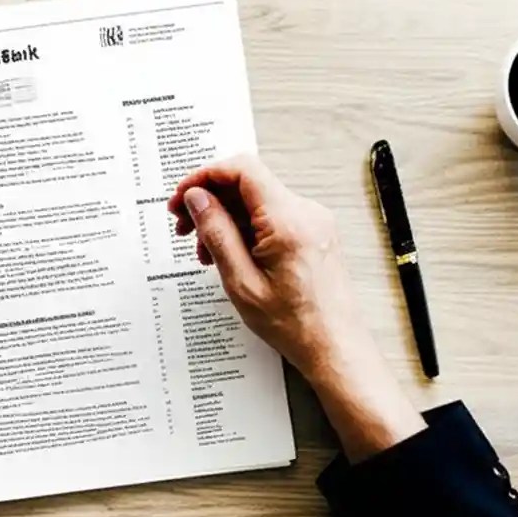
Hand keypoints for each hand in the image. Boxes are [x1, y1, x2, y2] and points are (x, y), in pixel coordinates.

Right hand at [168, 155, 351, 373]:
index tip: (183, 196)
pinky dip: (245, 228)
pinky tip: (229, 253)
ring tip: (204, 250)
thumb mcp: (241, 282)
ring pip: (257, 201)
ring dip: (225, 217)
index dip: (206, 176)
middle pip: (247, 184)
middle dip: (210, 200)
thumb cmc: (296, 324)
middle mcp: (305, 212)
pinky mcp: (313, 232)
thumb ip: (217, 233)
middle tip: (182, 225)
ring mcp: (313, 221)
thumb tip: (197, 198)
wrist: (335, 347)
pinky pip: (271, 217)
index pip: (243, 169)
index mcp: (288, 221)